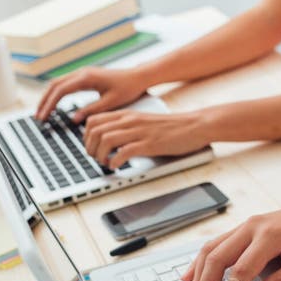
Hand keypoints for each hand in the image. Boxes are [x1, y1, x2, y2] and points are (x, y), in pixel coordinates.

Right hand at [36, 67, 147, 121]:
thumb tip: (74, 119)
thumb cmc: (128, 89)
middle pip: (55, 85)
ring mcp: (82, 73)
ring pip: (58, 83)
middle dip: (44, 101)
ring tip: (43, 111)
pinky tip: (55, 104)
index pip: (60, 91)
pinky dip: (57, 93)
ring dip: (49, 97)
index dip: (50, 105)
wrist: (138, 77)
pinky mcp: (85, 76)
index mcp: (86, 78)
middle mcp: (82, 73)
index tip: (43, 117)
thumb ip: (91, 111)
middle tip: (38, 117)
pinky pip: (66, 83)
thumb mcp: (110, 103)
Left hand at [85, 109, 209, 168]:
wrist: (194, 125)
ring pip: (105, 139)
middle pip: (95, 130)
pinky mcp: (149, 144)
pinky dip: (115, 161)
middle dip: (89, 147)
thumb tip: (110, 140)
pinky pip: (124, 151)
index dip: (85, 136)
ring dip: (100, 154)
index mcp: (127, 115)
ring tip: (105, 163)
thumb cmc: (171, 127)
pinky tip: (117, 166)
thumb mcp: (144, 122)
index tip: (90, 147)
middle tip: (95, 158)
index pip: (93, 120)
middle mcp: (130, 121)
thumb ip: (127, 127)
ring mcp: (139, 132)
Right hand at [182, 190, 280, 280]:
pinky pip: (214, 245)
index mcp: (269, 235)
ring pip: (210, 250)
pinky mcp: (241, 229)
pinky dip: (199, 263)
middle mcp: (251, 227)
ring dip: (197, 277)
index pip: (241, 270)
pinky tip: (188, 278)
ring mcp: (243, 226)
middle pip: (217, 259)